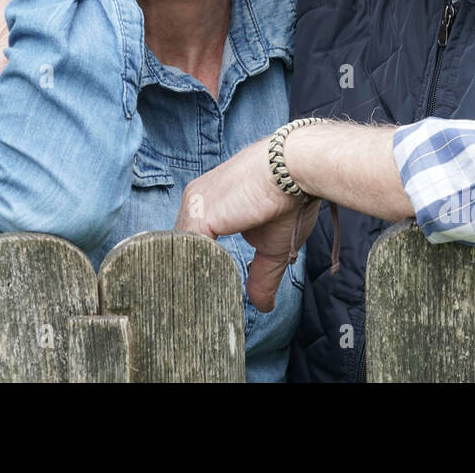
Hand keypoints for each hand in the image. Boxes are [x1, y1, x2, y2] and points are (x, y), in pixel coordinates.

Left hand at [175, 139, 319, 311]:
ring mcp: (194, 206)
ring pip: (179, 251)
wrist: (295, 168)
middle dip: (186, 274)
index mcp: (209, 202)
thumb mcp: (273, 245)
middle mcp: (195, 200)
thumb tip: (264, 306)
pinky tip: (200, 293)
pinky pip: (185, 253)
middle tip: (189, 307)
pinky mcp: (199, 215)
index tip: (201, 290)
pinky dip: (191, 275)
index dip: (196, 264)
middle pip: (179, 245)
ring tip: (192, 306)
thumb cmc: (289, 197)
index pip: (189, 239)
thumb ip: (261, 275)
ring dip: (187, 277)